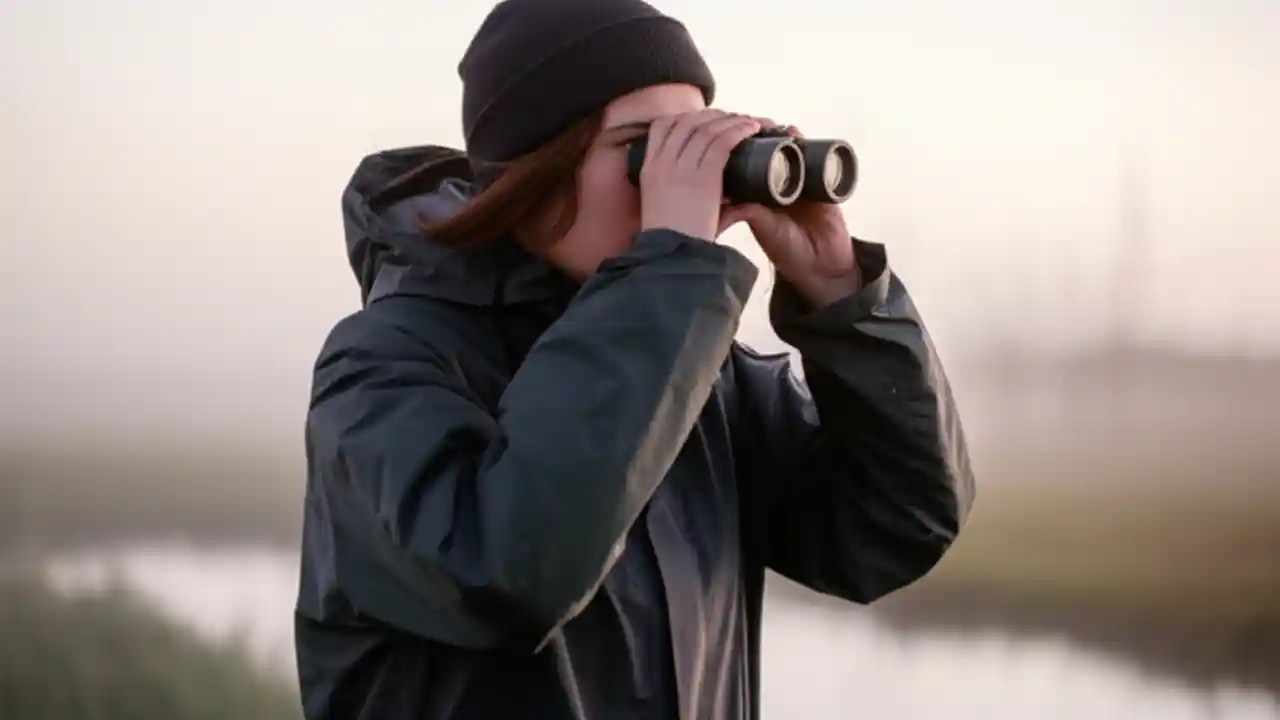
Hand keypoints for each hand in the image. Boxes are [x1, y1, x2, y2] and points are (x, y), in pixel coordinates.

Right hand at [639, 110, 761, 241]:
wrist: (673, 257)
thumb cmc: (673, 240)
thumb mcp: (666, 208)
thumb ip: (685, 192)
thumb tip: (719, 192)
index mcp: (649, 168)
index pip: (661, 126)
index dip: (685, 117)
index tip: (704, 121)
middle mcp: (663, 163)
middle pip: (687, 121)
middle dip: (712, 115)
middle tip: (731, 119)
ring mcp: (682, 168)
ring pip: (707, 128)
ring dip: (731, 120)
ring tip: (748, 122)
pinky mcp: (704, 177)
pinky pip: (723, 142)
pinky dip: (739, 130)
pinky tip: (751, 129)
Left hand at [717, 121, 859, 308]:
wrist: (822, 264)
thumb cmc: (788, 251)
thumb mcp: (764, 228)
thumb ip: (749, 213)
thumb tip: (727, 199)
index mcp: (758, 194)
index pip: (745, 163)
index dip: (737, 147)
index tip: (727, 135)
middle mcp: (777, 183)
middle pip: (766, 150)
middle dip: (758, 135)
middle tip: (749, 124)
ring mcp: (799, 180)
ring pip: (787, 147)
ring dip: (779, 134)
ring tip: (771, 125)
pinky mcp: (820, 181)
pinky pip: (812, 154)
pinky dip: (802, 141)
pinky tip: (794, 133)